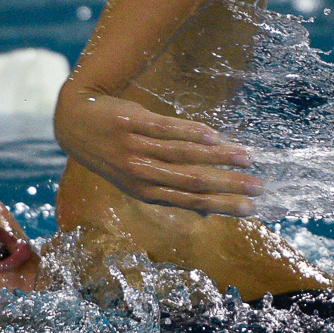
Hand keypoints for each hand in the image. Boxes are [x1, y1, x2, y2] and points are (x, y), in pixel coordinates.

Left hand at [54, 89, 261, 215]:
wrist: (74, 120)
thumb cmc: (113, 153)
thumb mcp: (134, 180)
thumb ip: (168, 192)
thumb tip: (206, 212)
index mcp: (144, 191)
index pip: (190, 201)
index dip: (221, 205)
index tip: (251, 208)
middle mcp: (139, 173)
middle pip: (191, 181)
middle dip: (228, 185)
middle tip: (259, 186)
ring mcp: (134, 148)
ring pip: (183, 155)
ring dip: (218, 157)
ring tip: (246, 157)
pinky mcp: (131, 123)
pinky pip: (166, 128)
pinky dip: (192, 133)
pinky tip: (215, 136)